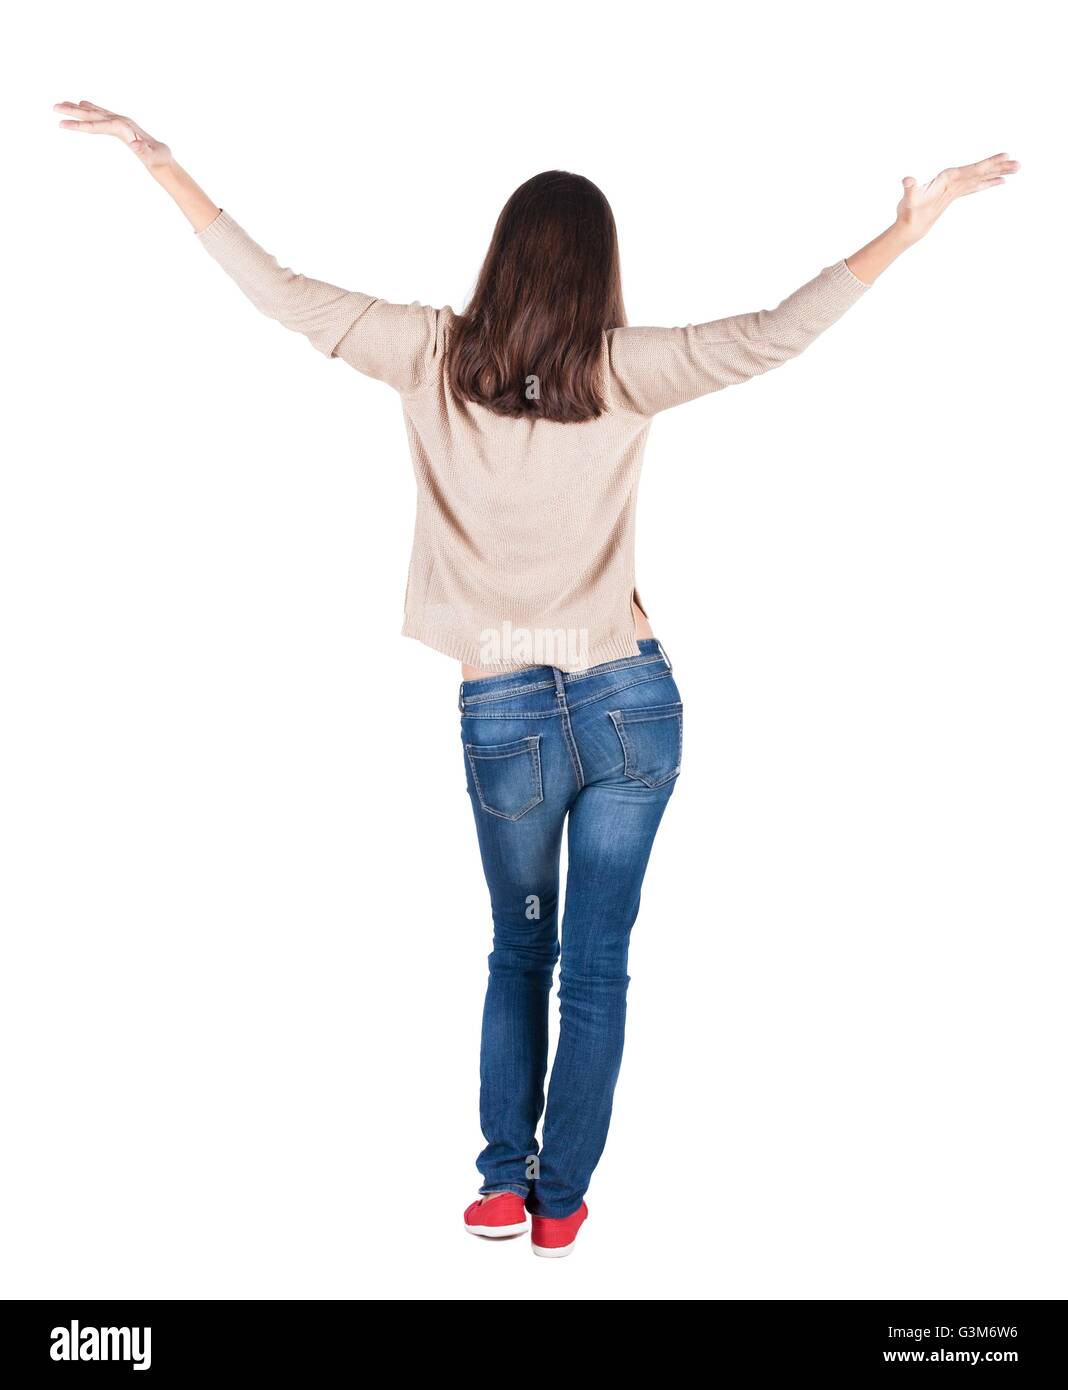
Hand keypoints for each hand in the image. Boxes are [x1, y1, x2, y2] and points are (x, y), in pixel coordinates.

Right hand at [54, 99, 172, 168]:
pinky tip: (81, 104)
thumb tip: (135, 144)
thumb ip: (145, 151)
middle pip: (93, 114)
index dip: (80, 124)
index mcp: (124, 127)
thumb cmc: (160, 159)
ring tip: (61, 104)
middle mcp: (120, 120)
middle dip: (73, 111)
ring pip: (95, 112)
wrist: (165, 156)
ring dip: (78, 108)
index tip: (64, 125)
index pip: (98, 124)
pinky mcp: (120, 124)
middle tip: (54, 107)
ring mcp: (120, 121)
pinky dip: (89, 109)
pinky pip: (101, 114)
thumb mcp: (154, 157)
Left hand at [895, 153, 1019, 242]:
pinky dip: (988, 182)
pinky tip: (1001, 181)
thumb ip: (909, 188)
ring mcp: (955, 186)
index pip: (972, 169)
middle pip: (980, 170)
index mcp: (947, 177)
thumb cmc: (908, 213)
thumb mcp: (909, 199)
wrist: (907, 224)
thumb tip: (906, 180)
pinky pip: (976, 186)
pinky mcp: (955, 193)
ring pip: (981, 177)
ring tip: (1017, 169)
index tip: (1005, 157)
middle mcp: (953, 178)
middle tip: (1019, 164)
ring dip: (999, 173)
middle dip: (1000, 166)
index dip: (989, 163)